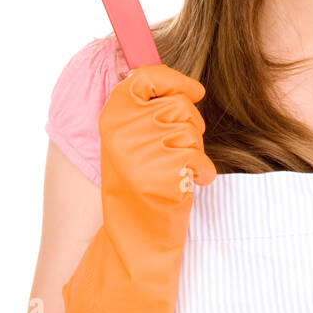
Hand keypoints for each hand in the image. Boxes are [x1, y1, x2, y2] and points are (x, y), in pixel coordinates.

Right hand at [62, 64, 216, 312]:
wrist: (134, 237)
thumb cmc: (139, 185)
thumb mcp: (129, 143)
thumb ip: (145, 111)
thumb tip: (182, 85)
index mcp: (110, 117)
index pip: (145, 76)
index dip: (173, 80)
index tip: (194, 90)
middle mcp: (122, 130)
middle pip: (179, 106)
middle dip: (188, 128)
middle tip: (169, 156)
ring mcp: (142, 151)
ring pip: (192, 132)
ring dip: (193, 152)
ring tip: (171, 173)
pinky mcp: (163, 172)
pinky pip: (200, 159)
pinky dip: (201, 173)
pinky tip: (184, 186)